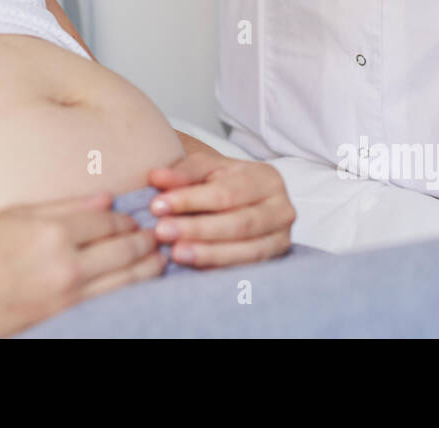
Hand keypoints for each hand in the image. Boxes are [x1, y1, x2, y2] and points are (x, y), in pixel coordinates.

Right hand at [0, 191, 164, 337]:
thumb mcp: (12, 216)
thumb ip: (62, 206)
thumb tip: (105, 199)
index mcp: (51, 231)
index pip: (109, 220)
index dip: (128, 219)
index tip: (137, 219)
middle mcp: (65, 265)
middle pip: (126, 249)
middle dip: (148, 242)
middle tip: (160, 237)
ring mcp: (67, 298)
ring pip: (128, 281)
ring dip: (150, 269)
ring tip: (160, 260)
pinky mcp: (65, 321)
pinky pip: (111, 304)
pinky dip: (130, 293)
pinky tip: (138, 286)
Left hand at [144, 152, 295, 268]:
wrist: (241, 201)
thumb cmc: (219, 181)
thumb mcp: (204, 168)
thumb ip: (182, 172)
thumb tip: (156, 177)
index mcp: (266, 178)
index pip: (226, 193)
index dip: (190, 201)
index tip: (157, 206)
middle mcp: (282, 209)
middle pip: (239, 224)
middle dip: (198, 230)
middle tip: (162, 232)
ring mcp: (282, 239)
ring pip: (246, 251)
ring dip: (208, 254)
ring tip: (175, 253)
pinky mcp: (275, 261)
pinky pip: (247, 270)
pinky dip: (220, 269)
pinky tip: (193, 269)